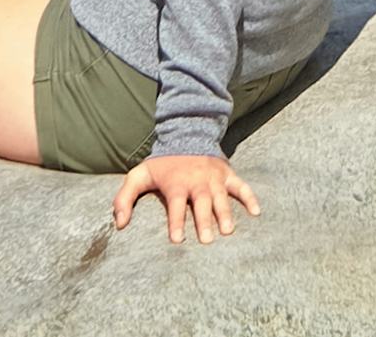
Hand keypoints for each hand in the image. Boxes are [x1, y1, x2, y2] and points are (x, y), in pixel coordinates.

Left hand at [105, 150, 260, 242]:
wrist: (185, 134)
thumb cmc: (162, 163)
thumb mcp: (139, 175)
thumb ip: (125, 198)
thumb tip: (119, 224)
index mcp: (175, 183)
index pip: (176, 205)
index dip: (176, 222)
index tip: (177, 240)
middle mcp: (196, 181)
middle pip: (201, 203)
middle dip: (204, 221)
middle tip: (207, 240)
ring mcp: (214, 178)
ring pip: (222, 197)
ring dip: (226, 213)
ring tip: (228, 231)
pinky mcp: (228, 174)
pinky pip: (242, 186)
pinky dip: (250, 198)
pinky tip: (257, 212)